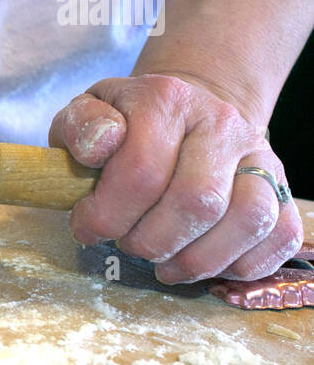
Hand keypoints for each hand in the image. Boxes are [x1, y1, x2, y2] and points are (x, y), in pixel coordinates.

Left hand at [49, 73, 302, 283]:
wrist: (182, 116)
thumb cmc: (125, 126)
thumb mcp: (86, 115)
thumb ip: (81, 126)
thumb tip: (100, 145)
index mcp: (166, 100)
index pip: (141, 169)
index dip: (107, 214)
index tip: (87, 227)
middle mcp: (221, 123)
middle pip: (196, 201)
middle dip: (150, 241)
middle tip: (127, 244)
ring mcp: (260, 156)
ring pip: (247, 221)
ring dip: (196, 259)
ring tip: (163, 263)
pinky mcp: (283, 189)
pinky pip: (281, 236)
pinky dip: (242, 264)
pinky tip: (204, 263)